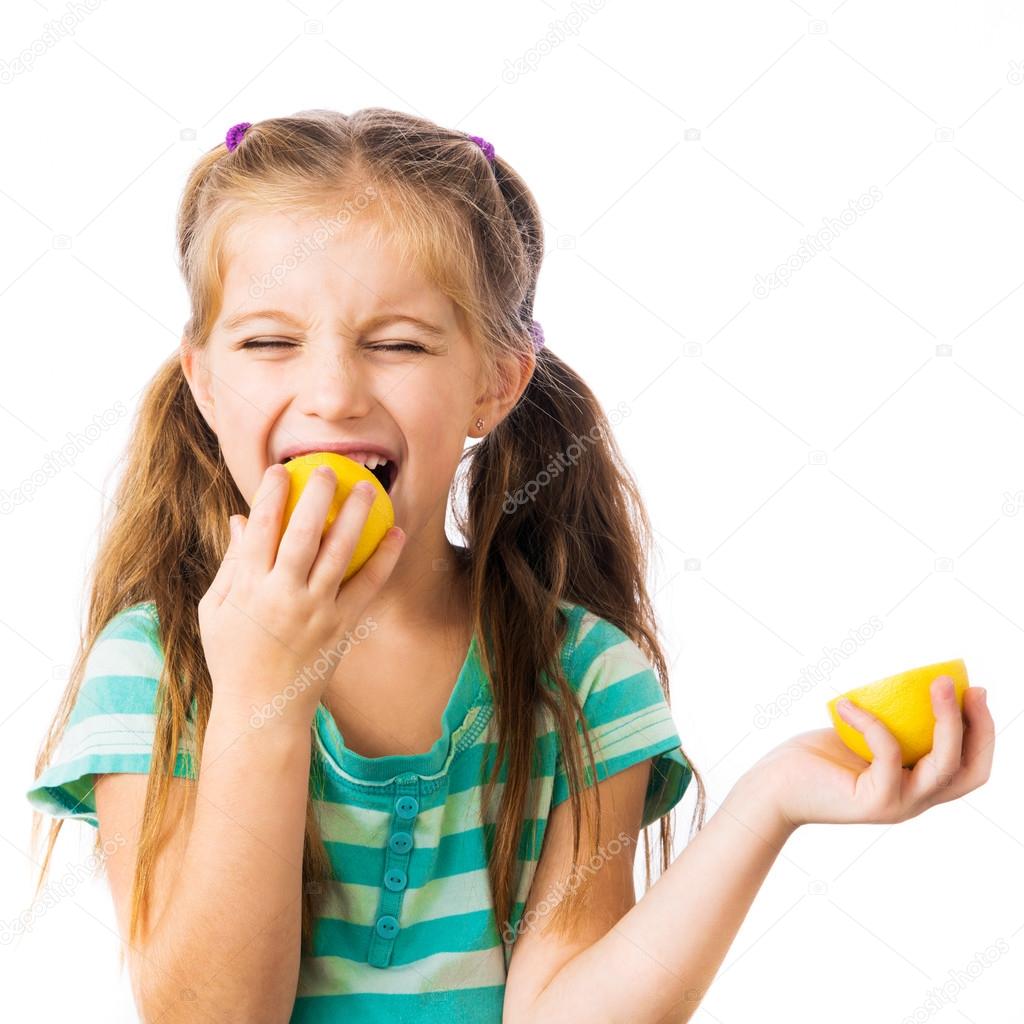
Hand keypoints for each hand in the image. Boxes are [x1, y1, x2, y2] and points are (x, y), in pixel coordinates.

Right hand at [198, 463, 405, 725]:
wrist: (262, 709)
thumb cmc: (233, 656)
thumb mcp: (217, 609)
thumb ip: (231, 563)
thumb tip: (240, 517)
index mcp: (248, 589)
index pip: (260, 531)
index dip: (270, 496)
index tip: (279, 469)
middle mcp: (284, 596)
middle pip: (303, 535)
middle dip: (316, 496)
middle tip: (328, 467)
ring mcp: (316, 612)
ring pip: (339, 554)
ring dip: (355, 517)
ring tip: (368, 487)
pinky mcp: (342, 627)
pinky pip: (368, 586)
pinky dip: (385, 558)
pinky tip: (397, 532)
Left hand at [746, 677, 993, 828]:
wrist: (773, 788)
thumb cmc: (813, 757)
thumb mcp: (858, 733)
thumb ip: (888, 721)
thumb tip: (912, 681)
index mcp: (917, 784)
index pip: (969, 766)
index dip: (982, 732)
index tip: (974, 691)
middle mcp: (915, 800)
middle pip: (970, 771)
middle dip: (979, 728)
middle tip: (967, 688)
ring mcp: (898, 805)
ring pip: (942, 766)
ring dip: (947, 721)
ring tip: (935, 682)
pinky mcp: (873, 803)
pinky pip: (886, 753)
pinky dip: (872, 722)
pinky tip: (846, 703)